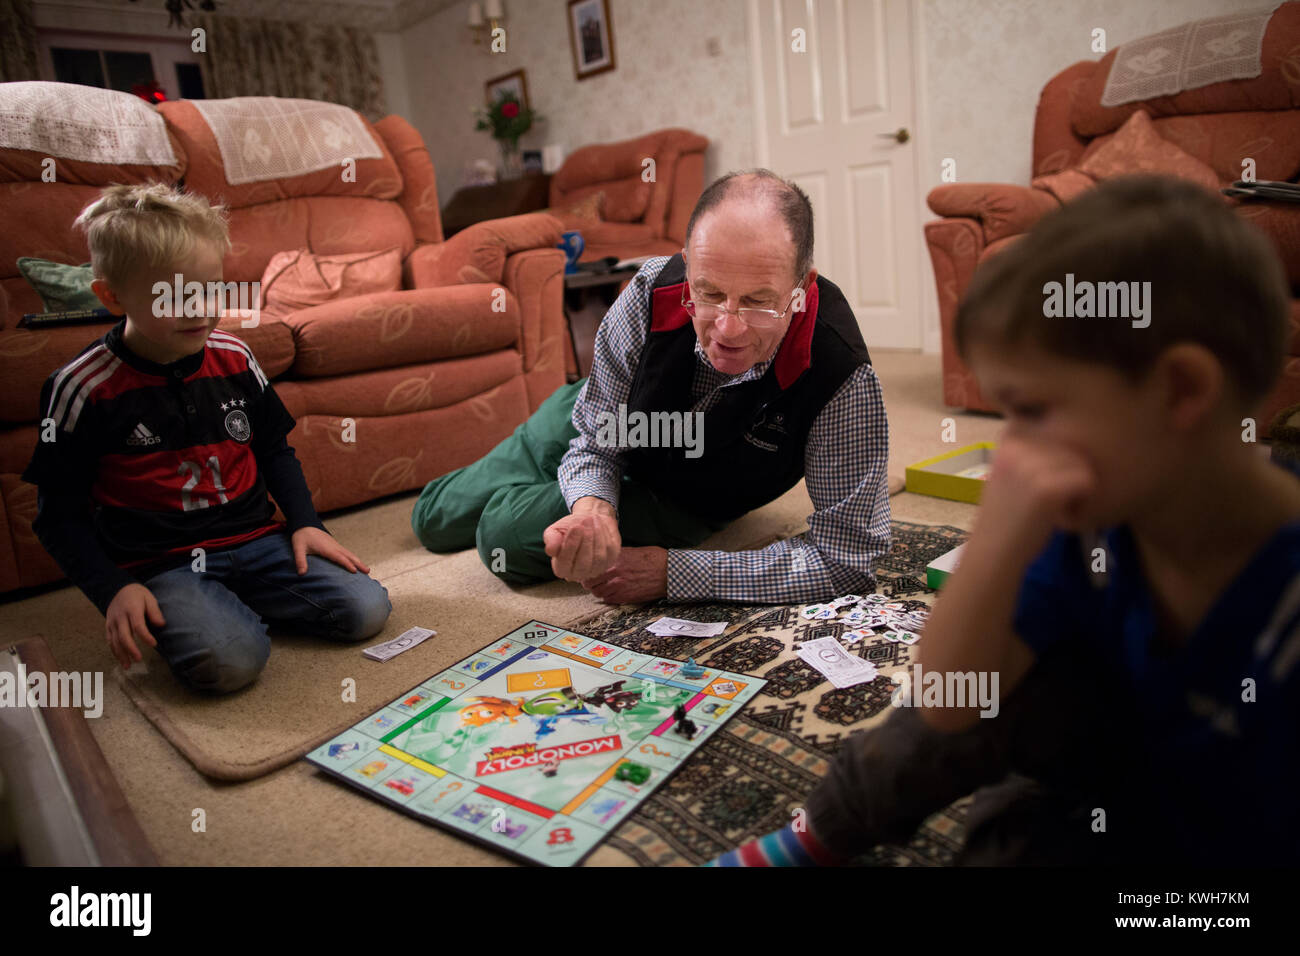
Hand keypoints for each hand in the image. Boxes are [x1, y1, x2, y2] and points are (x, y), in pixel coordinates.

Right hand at [105, 583, 163, 668]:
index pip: (138, 625)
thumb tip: (162, 625)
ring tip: (128, 666)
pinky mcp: (108, 626)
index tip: (154, 644)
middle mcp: (119, 617)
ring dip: (121, 654)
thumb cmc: (138, 595)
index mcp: (131, 609)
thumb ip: (155, 612)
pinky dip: (115, 651)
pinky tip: (121, 660)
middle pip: (123, 635)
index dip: (145, 636)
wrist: (118, 589)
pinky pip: (110, 640)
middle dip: (130, 649)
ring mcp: (112, 622)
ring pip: (114, 641)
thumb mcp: (149, 598)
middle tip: (139, 659)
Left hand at [291, 526, 369, 574]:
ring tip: (366, 569)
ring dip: (358, 561)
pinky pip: (346, 552)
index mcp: (326, 548)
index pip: (339, 557)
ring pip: (350, 554)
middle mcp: (334, 546)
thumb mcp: (298, 548)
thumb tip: (302, 574)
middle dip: (359, 563)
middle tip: (368, 571)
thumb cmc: (301, 536)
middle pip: (349, 556)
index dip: (346, 564)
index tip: (355, 571)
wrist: (304, 524)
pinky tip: (356, 563)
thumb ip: (300, 561)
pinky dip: (353, 558)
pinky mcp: (334, 545)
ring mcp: (335, 545)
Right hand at [543, 498, 620, 581]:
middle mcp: (579, 574)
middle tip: (585, 521)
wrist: (589, 520)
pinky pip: (609, 551)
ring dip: (595, 536)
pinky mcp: (610, 561)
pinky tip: (598, 524)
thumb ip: (551, 539)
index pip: (564, 565)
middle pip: (583, 565)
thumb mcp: (555, 531)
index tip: (575, 527)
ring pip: (598, 558)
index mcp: (562, 569)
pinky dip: (603, 535)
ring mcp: (596, 569)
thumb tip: (551, 550)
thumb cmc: (570, 528)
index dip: (570, 546)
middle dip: (585, 542)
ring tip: (591, 519)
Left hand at [581, 546, 667, 603]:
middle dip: (589, 582)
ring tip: (602, 587)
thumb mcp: (632, 550)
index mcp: (615, 558)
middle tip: (591, 581)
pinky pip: (608, 600)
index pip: (591, 567)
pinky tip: (612, 593)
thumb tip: (605, 558)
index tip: (587, 571)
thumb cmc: (654, 559)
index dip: (587, 570)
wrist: (668, 572)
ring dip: (598, 590)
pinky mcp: (625, 597)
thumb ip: (616, 555)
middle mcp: (614, 572)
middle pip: (589, 582)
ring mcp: (619, 586)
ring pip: (597, 592)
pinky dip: (607, 597)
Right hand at [976, 435, 1097, 560]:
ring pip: (1082, 464)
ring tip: (1053, 507)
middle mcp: (1018, 445)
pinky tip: (1061, 513)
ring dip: (1076, 488)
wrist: (992, 553)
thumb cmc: (1004, 519)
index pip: (1056, 435)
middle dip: (1068, 475)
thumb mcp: (1009, 474)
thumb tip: (1069, 437)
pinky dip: (1083, 501)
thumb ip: (1030, 454)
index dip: (1056, 462)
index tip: (1037, 486)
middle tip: (1047, 501)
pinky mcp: (1046, 486)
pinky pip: (1086, 481)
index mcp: (1009, 439)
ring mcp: (1031, 465)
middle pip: (1071, 448)